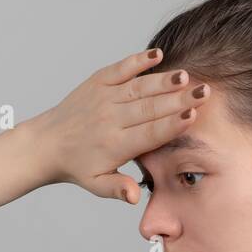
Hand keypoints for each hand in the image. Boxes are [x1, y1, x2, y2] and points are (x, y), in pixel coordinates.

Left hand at [21, 47, 208, 201]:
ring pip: (139, 88)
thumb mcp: (97, 185)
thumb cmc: (78, 166)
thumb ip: (118, 189)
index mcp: (115, 145)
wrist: (46, 144)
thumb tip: (134, 197)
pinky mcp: (96, 83)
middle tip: (204, 92)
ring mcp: (103, 98)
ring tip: (186, 75)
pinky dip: (138, 61)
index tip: (193, 115)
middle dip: (179, 99)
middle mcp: (110, 119)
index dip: (172, 124)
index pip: (149, 133)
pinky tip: (157, 55)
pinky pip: (120, 69)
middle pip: (150, 108)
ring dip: (164, 80)